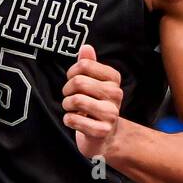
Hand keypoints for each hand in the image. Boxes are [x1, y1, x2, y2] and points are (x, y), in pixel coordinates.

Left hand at [62, 44, 123, 159]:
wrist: (104, 136)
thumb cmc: (94, 104)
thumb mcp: (92, 82)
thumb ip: (88, 64)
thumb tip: (86, 46)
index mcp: (113, 79)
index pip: (84, 64)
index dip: (72, 72)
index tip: (74, 80)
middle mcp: (116, 94)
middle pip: (78, 81)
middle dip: (67, 90)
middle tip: (71, 97)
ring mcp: (110, 113)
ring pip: (75, 100)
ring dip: (66, 105)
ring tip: (73, 109)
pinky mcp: (101, 130)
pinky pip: (73, 119)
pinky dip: (68, 120)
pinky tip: (75, 121)